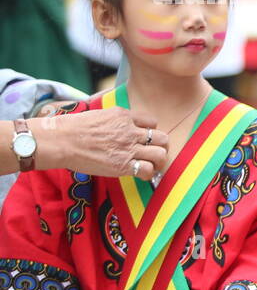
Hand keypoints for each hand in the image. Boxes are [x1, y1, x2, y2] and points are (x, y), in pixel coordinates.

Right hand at [35, 107, 167, 180]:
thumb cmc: (73, 129)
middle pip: (162, 138)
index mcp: (124, 116)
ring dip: (158, 161)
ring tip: (151, 165)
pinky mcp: (122, 165)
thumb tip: (124, 126)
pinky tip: (141, 174)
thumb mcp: (100, 115)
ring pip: (160, 154)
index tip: (144, 138)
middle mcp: (130, 131)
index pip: (152, 122)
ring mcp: (128, 148)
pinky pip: (147, 170)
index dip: (150, 131)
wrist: (60, 140)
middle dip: (160, 146)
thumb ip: (116, 120)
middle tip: (153, 153)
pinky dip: (148, 174)